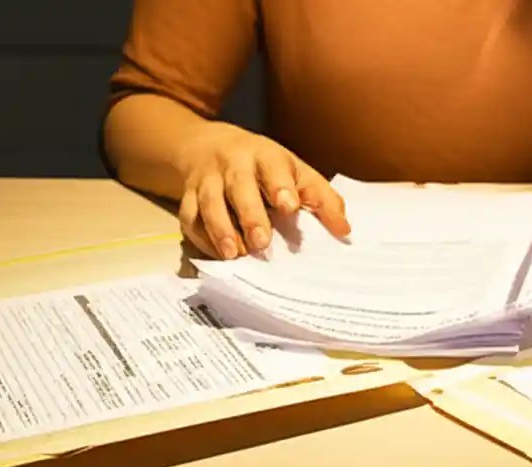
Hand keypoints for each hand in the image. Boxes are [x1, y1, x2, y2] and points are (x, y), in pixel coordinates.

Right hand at [175, 123, 350, 258]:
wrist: (207, 146)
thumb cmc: (263, 166)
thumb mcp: (295, 171)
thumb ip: (320, 198)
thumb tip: (344, 230)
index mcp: (264, 155)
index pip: (273, 168)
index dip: (280, 186)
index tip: (290, 206)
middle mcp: (232, 164)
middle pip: (238, 187)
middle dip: (250, 214)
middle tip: (263, 242)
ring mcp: (206, 179)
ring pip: (208, 203)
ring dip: (220, 230)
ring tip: (235, 255)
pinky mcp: (187, 196)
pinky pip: (189, 217)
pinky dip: (201, 237)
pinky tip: (217, 255)